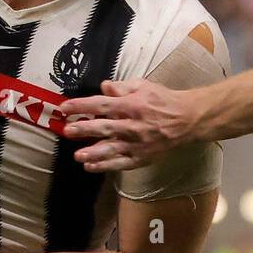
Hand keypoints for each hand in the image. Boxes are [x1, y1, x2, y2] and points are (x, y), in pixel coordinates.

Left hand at [60, 80, 200, 170]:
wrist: (187, 120)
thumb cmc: (162, 100)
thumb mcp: (143, 86)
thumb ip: (122, 87)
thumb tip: (103, 86)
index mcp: (132, 105)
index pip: (102, 104)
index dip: (82, 106)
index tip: (66, 107)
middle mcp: (132, 125)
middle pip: (104, 128)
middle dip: (84, 130)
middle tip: (67, 131)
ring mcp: (137, 144)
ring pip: (112, 149)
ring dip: (93, 153)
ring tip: (77, 156)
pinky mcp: (141, 157)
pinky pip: (120, 163)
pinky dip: (105, 166)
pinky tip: (90, 166)